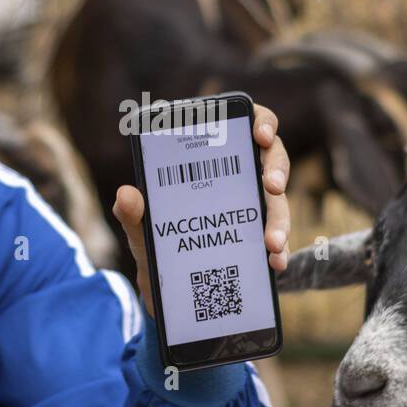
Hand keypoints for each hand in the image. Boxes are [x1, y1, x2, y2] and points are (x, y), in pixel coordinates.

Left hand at [113, 103, 291, 318]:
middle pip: (273, 160)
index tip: (261, 135)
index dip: (262, 122)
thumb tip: (126, 194)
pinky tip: (275, 262)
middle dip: (277, 170)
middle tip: (271, 186)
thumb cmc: (156, 239)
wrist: (165, 284)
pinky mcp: (260, 239)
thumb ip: (132, 211)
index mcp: (215, 159)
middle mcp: (241, 178)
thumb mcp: (141, 226)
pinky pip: (277, 240)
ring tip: (271, 242)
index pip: (248, 126)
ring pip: (278, 204)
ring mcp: (254, 208)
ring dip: (279, 220)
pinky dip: (280, 252)